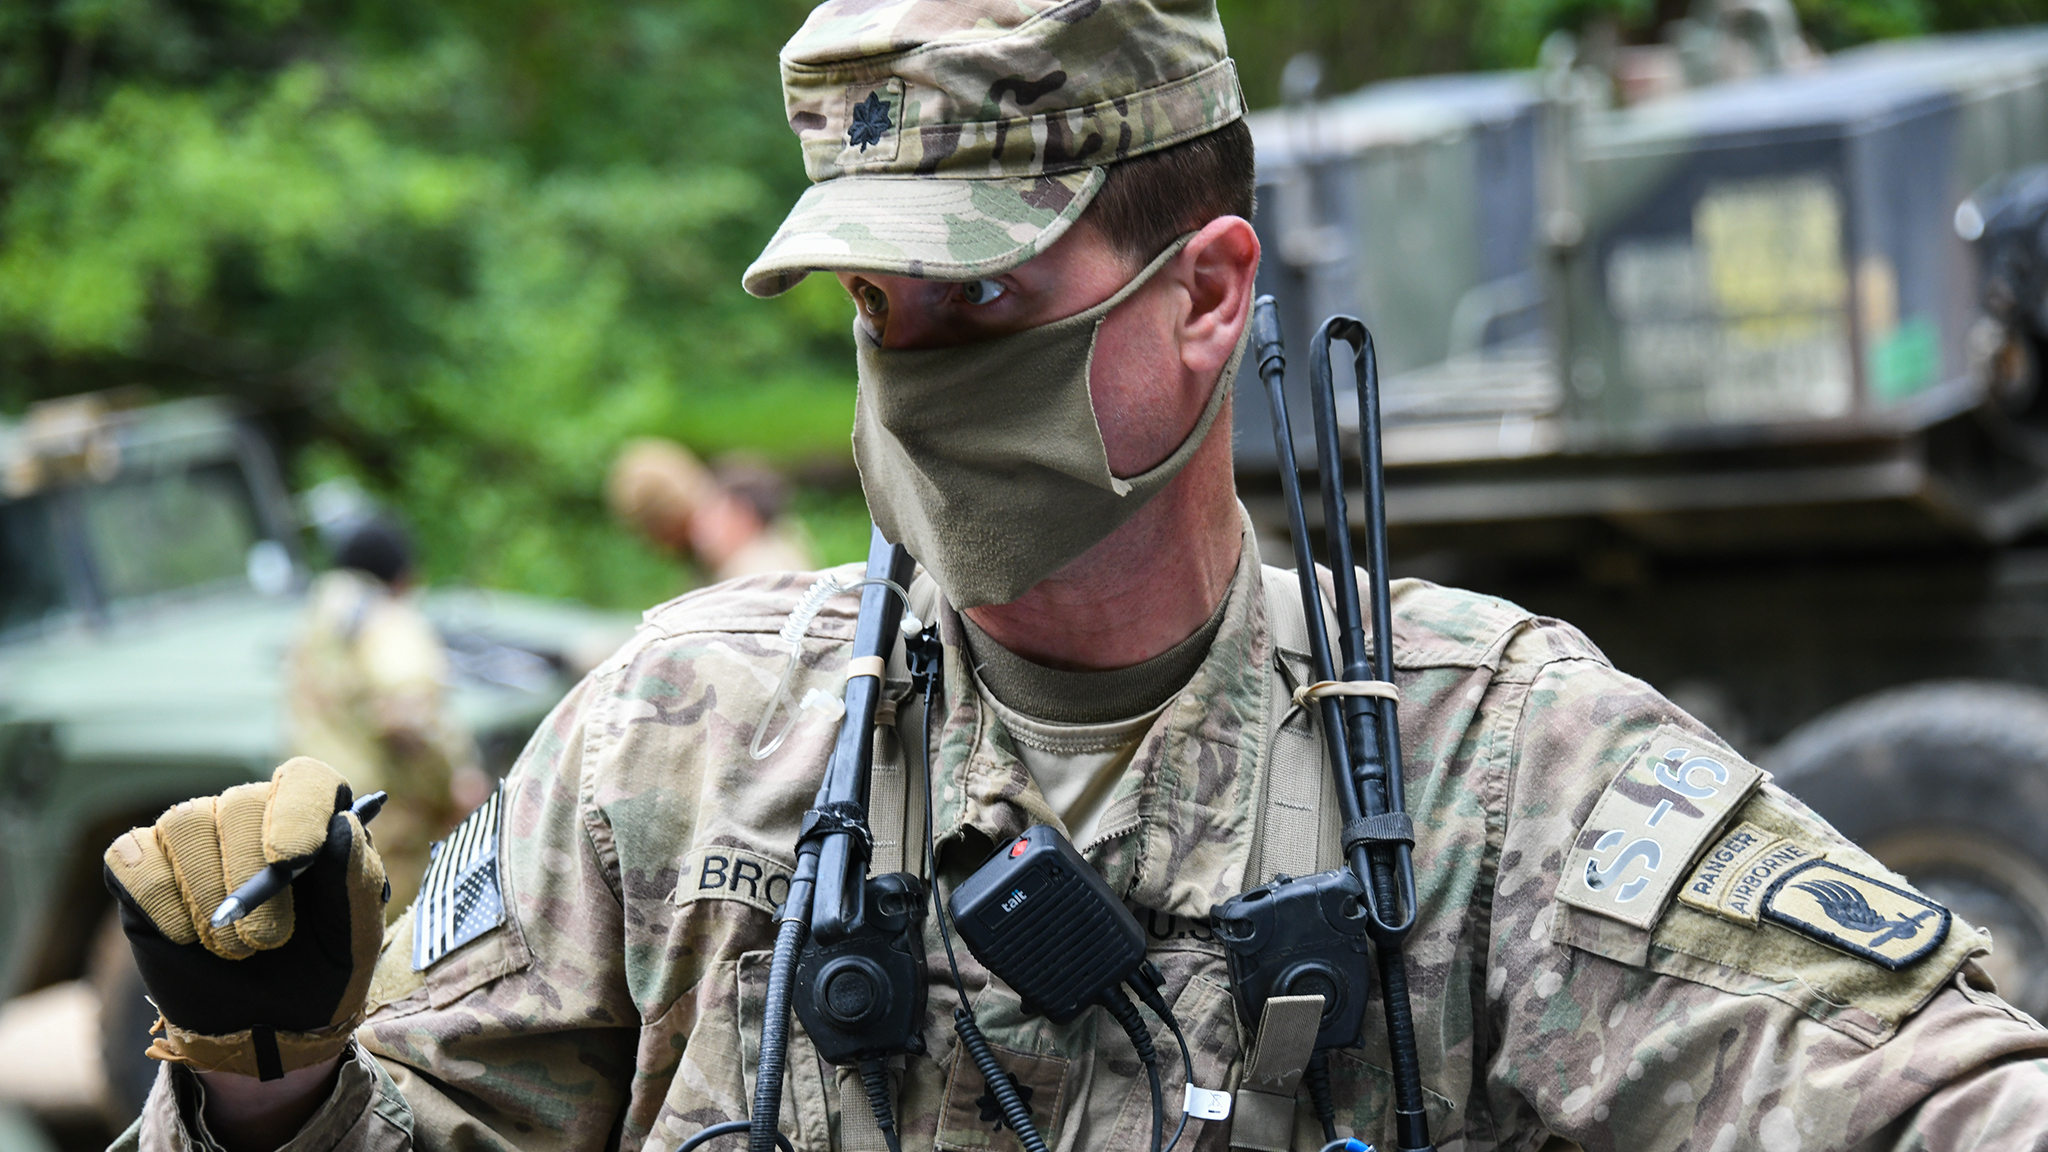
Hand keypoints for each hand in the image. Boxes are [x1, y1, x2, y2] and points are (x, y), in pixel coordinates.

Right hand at [102, 757, 387, 1080]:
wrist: (263, 1031)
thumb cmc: (319, 974)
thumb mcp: (356, 937)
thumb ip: (355, 879)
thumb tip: (342, 823)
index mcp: (314, 825)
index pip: (306, 780)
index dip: (298, 810)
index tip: (294, 860)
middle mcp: (252, 819)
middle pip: (241, 802)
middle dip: (251, 878)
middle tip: (267, 941)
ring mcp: (194, 840)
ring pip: (185, 822)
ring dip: (208, 894)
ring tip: (235, 950)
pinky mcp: (143, 870)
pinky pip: (130, 856)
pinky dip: (158, 899)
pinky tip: (184, 937)